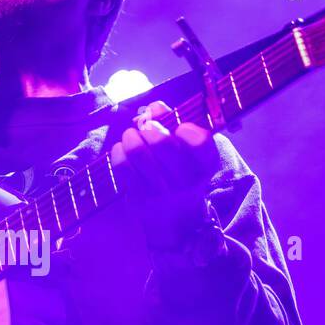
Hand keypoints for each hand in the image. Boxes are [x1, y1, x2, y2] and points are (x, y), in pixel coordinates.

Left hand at [109, 100, 219, 246]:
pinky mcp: (139, 199)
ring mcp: (162, 193)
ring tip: (131, 135)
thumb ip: (175, 122)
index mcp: (205, 166)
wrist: (174, 217)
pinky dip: (119, 151)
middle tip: (146, 127)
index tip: (179, 128)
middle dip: (149, 127)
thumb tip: (155, 106)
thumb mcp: (188, 151)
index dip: (187, 131)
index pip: (201, 145)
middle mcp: (187, 182)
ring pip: (139, 152)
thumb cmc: (181, 172)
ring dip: (131, 136)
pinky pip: (123, 167)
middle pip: (163, 144)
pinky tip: (122, 149)